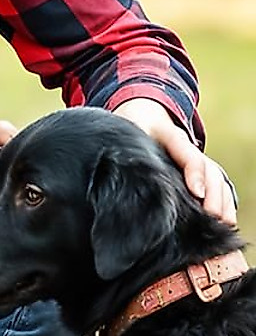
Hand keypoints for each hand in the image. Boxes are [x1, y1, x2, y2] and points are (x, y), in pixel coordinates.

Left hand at [112, 97, 236, 224]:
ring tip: (224, 223)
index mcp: (171, 137)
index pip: (189, 155)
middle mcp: (188, 149)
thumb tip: (109, 174)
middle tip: (214, 216)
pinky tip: (225, 220)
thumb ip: (124, 153)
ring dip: (223, 200)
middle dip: (215, 194)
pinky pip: (216, 184)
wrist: (143, 112)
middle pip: (211, 170)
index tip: (198, 194)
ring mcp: (195, 158)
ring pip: (216, 178)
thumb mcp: (128, 134)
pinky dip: (223, 200)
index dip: (195, 174)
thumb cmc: (132, 128)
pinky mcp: (197, 169)